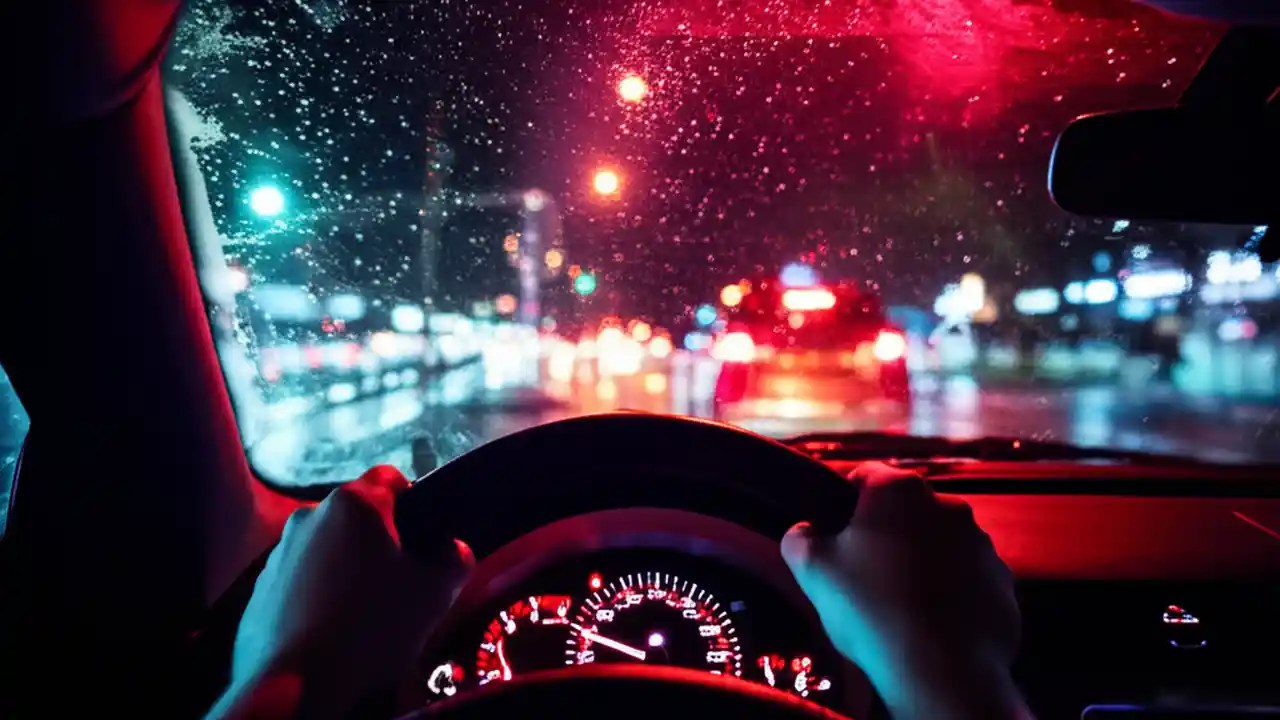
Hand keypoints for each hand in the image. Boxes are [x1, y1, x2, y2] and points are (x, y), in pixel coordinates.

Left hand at [210, 466, 472, 717]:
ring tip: (362, 611)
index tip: (423, 539)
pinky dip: (318, 592)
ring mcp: (280, 551)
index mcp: (355, 505)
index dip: (414, 503)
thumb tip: (452, 549)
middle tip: (399, 581)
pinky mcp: (261, 585)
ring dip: (346, 566)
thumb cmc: (369, 628)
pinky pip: (302, 576)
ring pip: (328, 546)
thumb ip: (455, 559)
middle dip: (379, 540)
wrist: (293, 683)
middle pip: (358, 516)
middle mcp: (311, 515)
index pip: (392, 478)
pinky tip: (331, 627)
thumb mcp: (434, 594)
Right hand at [781, 462, 1026, 719]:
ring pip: (940, 544)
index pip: (864, 476)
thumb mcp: (813, 570)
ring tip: (900, 605)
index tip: (835, 535)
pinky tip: (932, 622)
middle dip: (887, 535)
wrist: (941, 671)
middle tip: (865, 575)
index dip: (844, 502)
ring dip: (922, 563)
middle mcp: (948, 506)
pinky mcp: (1002, 582)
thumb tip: (804, 532)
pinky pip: (967, 579)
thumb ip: (800, 538)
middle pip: (905, 512)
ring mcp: (981, 544)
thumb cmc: (872, 611)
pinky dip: (951, 593)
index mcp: (899, 491)